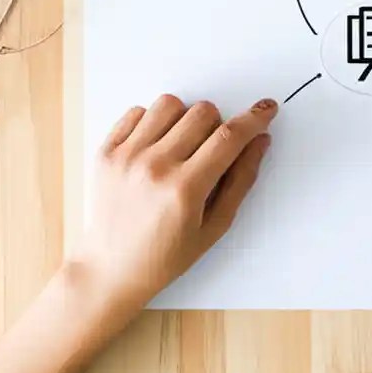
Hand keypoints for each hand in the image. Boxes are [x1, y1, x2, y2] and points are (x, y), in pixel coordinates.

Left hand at [72, 94, 277, 311]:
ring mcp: (126, 157)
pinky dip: (153, 122)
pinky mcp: (106, 151)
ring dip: (185, 118)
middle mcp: (153, 167)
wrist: (111, 269)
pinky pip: (137, 112)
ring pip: (170, 104)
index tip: (265, 110)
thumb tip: (259, 141)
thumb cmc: (165, 256)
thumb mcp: (214, 226)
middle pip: (203, 113)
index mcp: (184, 190)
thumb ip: (241, 180)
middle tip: (211, 151)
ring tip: (181, 146)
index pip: (228, 137)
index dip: (253, 119)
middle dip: (218, 125)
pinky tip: (156, 147)